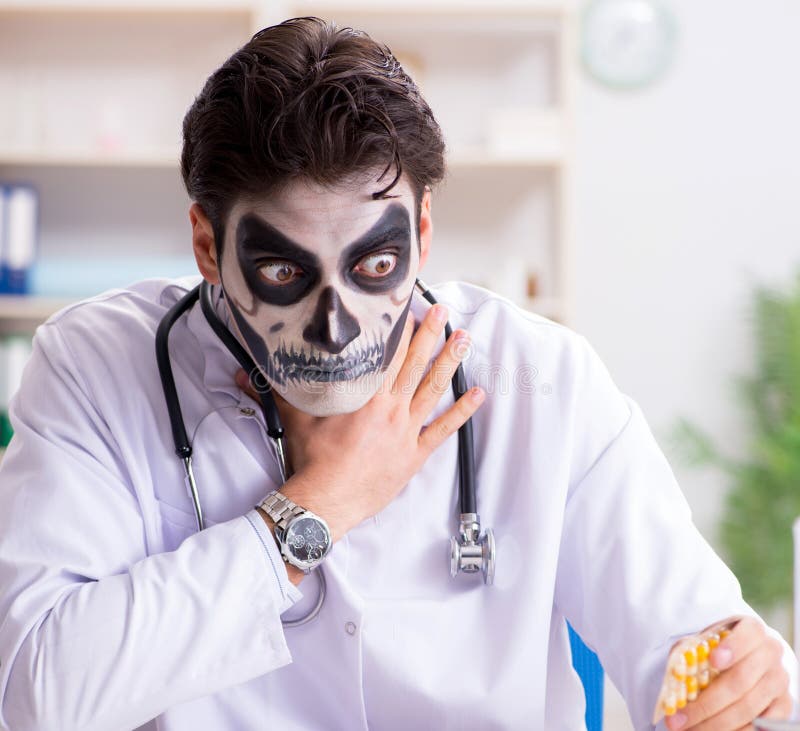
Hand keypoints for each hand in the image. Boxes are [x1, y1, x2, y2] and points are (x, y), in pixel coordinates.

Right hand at [237, 304, 484, 541]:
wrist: (325, 501)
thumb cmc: (311, 460)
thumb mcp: (294, 418)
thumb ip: (280, 389)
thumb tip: (249, 371)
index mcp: (365, 395)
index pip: (387, 353)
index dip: (400, 329)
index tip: (408, 307)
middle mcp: (390, 408)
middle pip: (415, 363)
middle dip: (430, 334)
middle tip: (442, 311)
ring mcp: (406, 431)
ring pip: (433, 388)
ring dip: (450, 362)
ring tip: (464, 339)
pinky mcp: (414, 454)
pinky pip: (443, 430)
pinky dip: (461, 412)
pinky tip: (478, 395)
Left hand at [665, 616, 790, 729]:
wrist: (749, 658)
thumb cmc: (719, 648)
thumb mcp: (704, 641)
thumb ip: (691, 651)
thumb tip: (676, 671)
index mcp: (752, 630)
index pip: (748, 634)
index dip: (732, 647)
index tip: (712, 660)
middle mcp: (771, 653)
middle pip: (740, 680)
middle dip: (706, 703)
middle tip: (678, 718)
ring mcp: (779, 680)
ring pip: (747, 707)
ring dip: (715, 723)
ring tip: (687, 729)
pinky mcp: (784, 705)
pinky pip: (761, 725)